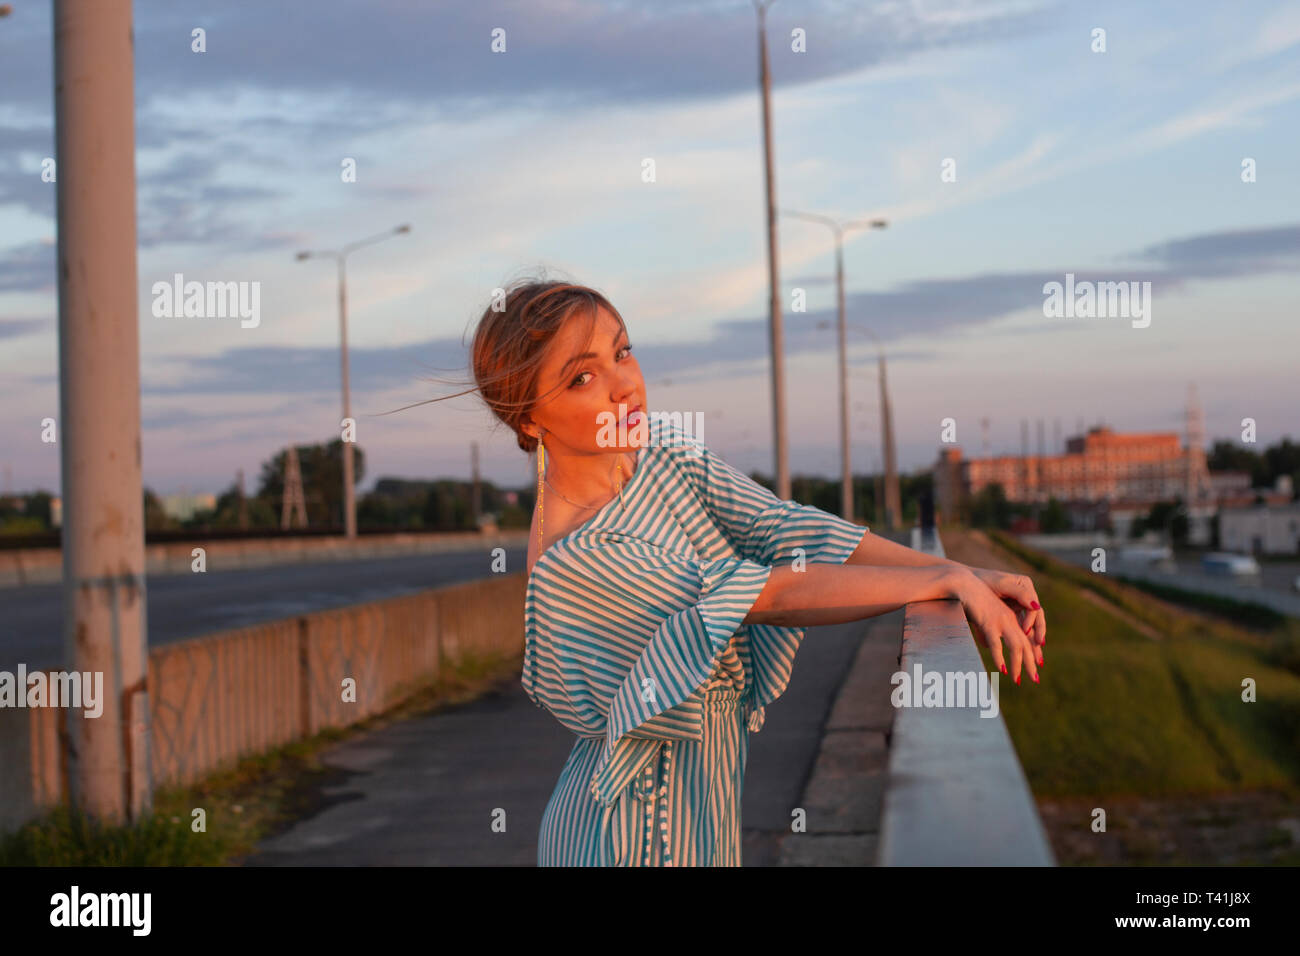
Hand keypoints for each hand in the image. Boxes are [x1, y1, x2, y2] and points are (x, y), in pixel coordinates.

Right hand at [950, 568, 1042, 683]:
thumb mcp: (984, 618)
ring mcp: (1002, 621)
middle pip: (1027, 644)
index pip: (1027, 639)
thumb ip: (988, 633)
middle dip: (1030, 664)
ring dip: (1018, 665)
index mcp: (1011, 618)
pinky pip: (997, 644)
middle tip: (1034, 679)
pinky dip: (1000, 658)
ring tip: (1017, 680)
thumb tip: (988, 647)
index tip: (1035, 668)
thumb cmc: (972, 600)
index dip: (1032, 654)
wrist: (964, 585)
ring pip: (1016, 646)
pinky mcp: (990, 622)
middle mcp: (1010, 620)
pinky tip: (1002, 669)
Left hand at [968, 566, 1046, 648]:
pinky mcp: (1011, 615)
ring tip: (1037, 659)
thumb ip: (1019, 593)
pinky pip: (1020, 629)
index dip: (1031, 621)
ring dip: (1033, 643)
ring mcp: (1019, 606)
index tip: (1025, 631)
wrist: (967, 583)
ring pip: (1030, 627)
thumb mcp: (1001, 584)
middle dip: (1038, 634)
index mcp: (1026, 586)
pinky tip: (1025, 654)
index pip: (1034, 608)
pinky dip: (1023, 641)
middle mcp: (1026, 597)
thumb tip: (1036, 606)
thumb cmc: (984, 580)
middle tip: (1039, 648)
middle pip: (1036, 619)